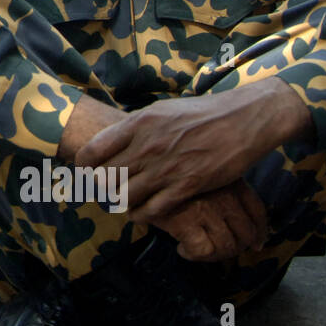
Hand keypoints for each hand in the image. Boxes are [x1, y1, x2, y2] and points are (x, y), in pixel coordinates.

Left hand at [76, 78, 311, 221]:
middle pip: (106, 178)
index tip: (84, 173)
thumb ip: (137, 127)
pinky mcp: (187, 185)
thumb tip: (115, 140)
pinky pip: (153, 209)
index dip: (83, 166)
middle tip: (101, 194)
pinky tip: (142, 214)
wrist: (242, 119)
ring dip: (120, 204)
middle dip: (100, 190)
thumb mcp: (161, 111)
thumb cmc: (201, 113)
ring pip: (125, 197)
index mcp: (138, 123)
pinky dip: (143, 215)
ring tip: (120, 205)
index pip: (93, 150)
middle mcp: (148, 146)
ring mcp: (166, 167)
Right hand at [147, 180, 268, 261]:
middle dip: (237, 247)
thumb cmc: (164, 172)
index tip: (256, 243)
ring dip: (215, 256)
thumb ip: (219, 189)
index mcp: (229, 179)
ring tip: (199, 251)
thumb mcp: (199, 171)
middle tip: (221, 250)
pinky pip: (203, 251)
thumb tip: (244, 224)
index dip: (259, 231)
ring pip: (227, 246)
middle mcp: (223, 194)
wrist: (131, 169)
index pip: (256, 211)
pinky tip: (182, 249)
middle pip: (246, 233)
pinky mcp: (185, 221)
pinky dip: (194, 255)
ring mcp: (205, 208)